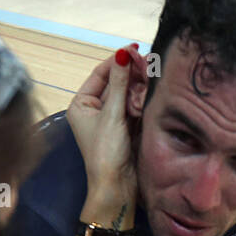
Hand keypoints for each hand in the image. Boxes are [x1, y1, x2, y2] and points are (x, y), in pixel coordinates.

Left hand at [67, 45, 139, 201]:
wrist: (117, 187)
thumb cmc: (106, 152)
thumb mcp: (112, 114)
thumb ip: (120, 83)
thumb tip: (123, 54)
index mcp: (81, 105)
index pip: (100, 74)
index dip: (116, 61)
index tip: (133, 49)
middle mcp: (95, 109)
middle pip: (116, 82)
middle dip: (132, 72)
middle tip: (150, 60)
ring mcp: (111, 118)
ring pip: (128, 93)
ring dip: (140, 84)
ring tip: (154, 72)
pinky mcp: (127, 127)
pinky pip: (135, 105)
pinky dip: (143, 98)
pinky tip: (153, 89)